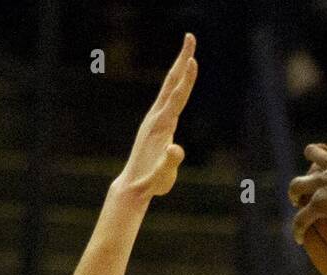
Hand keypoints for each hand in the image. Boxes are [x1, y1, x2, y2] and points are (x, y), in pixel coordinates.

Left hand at [113, 33, 196, 198]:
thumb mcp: (162, 176)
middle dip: (182, 59)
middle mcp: (157, 116)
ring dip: (180, 68)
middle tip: (190, 37)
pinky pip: (169, 97)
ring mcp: (156, 118)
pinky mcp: (158, 123)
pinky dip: (177, 83)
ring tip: (189, 51)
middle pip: (172, 82)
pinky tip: (180, 78)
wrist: (134, 185)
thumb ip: (169, 162)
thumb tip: (176, 149)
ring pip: (170, 87)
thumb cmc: (150, 182)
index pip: (177, 97)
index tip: (193, 60)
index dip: (187, 79)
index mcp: (161, 125)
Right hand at [289, 125, 326, 274]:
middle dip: (296, 191)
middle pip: (299, 185)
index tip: (300, 238)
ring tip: (313, 154)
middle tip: (297, 195)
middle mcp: (323, 183)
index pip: (302, 220)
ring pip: (315, 154)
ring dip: (313, 154)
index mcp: (322, 206)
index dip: (298, 230)